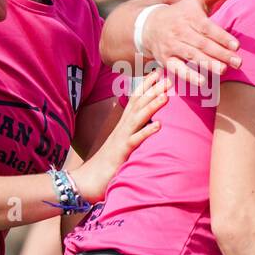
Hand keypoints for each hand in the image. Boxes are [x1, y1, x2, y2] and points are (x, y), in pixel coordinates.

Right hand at [69, 70, 167, 201]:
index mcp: (122, 125)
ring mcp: (121, 139)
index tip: (157, 73)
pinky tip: (160, 126)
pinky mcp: (122, 152)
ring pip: (138, 118)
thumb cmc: (106, 164)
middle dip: (152, 90)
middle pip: (138, 104)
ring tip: (166, 96)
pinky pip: (136, 140)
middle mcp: (122, 128)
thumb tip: (141, 125)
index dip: (145, 86)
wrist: (87, 181)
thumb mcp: (120, 144)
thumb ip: (130, 133)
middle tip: (167, 78)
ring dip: (152, 106)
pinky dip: (147, 132)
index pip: (134, 100)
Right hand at [140, 0, 240, 88]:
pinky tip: (202, 82)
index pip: (207, 28)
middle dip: (221, 54)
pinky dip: (189, 76)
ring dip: (208, 64)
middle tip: (238, 62)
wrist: (149, 24)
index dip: (222, 37)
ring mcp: (172, 46)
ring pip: (191, 56)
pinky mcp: (166, 59)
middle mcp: (180, 31)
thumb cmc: (179, 12)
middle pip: (202, 44)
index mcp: (189, 16)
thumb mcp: (194, 0)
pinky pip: (177, 69)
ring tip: (223, 70)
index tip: (236, 45)